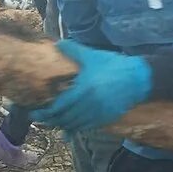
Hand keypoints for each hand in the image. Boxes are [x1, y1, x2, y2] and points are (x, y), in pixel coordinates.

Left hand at [32, 40, 150, 131]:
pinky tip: (69, 128)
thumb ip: (74, 51)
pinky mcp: (106, 119)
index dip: (45, 112)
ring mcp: (98, 114)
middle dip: (50, 120)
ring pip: (75, 125)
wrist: (138, 79)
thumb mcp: (93, 56)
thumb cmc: (114, 66)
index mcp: (84, 90)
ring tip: (52, 122)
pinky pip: (87, 128)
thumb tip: (58, 44)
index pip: (59, 107)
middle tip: (39, 118)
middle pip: (64, 119)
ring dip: (62, 125)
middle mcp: (90, 105)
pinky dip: (76, 128)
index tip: (34, 113)